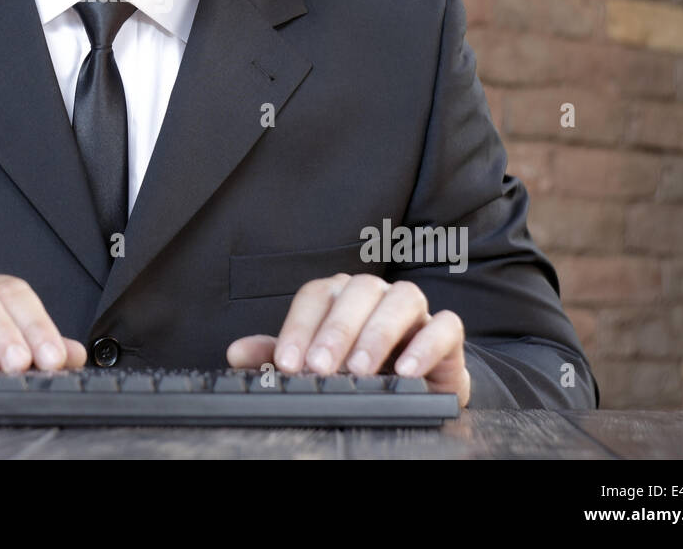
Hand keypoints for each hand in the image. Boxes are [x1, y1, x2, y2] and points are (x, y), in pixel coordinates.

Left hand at [225, 273, 470, 406]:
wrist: (415, 389)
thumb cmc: (359, 369)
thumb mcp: (314, 364)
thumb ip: (276, 355)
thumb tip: (236, 353)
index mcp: (340, 295)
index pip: (316, 295)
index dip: (300, 326)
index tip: (289, 364)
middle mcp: (376, 294)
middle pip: (356, 292)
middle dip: (336, 330)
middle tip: (321, 368)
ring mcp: (414, 310)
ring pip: (400, 299)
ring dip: (378, 333)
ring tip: (361, 370)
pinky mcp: (447, 333)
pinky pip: (445, 325)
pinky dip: (426, 344)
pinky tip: (407, 370)